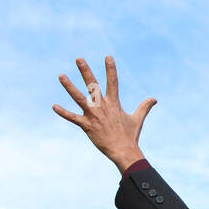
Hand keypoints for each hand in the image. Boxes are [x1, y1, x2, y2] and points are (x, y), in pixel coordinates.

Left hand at [52, 55, 156, 171]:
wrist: (124, 151)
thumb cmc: (130, 135)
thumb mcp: (138, 119)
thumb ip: (144, 107)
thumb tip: (154, 99)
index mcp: (114, 103)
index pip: (113, 82)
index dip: (110, 69)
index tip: (108, 57)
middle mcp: (102, 106)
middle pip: (92, 85)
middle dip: (85, 71)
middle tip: (78, 59)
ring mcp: (93, 115)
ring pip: (79, 97)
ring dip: (69, 86)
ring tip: (61, 76)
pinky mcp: (87, 126)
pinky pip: (73, 118)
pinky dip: (63, 112)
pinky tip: (54, 106)